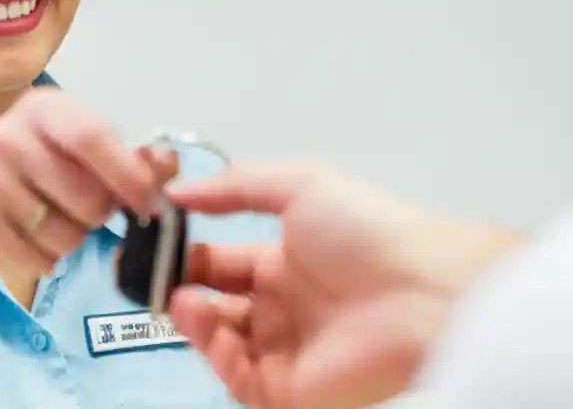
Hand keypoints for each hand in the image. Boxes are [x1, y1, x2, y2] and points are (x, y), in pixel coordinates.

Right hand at [0, 88, 174, 280]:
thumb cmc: (43, 180)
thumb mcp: (87, 159)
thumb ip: (135, 161)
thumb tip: (167, 162)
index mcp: (43, 108)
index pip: (93, 137)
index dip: (130, 176)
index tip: (153, 206)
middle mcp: (6, 134)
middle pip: (85, 194)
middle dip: (100, 216)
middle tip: (85, 211)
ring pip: (64, 234)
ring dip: (72, 242)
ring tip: (51, 224)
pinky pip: (37, 260)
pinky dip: (45, 262)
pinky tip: (28, 243)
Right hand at [168, 163, 520, 408]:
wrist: (424, 293)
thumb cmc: (371, 233)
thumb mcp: (302, 185)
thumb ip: (236, 187)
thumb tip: (179, 190)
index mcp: (287, 259)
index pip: (222, 262)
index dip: (188, 254)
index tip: (154, 241)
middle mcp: (284, 305)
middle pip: (215, 304)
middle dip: (179, 289)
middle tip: (148, 276)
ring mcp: (287, 349)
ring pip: (221, 342)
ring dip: (193, 319)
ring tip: (182, 298)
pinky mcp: (291, 389)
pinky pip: (239, 377)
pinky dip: (216, 353)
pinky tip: (208, 321)